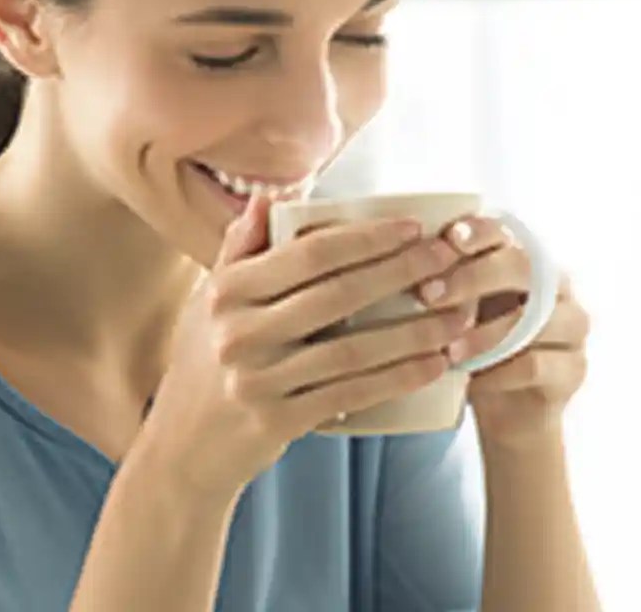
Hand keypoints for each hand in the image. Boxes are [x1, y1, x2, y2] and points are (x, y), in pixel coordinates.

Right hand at [135, 192, 467, 501]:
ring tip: (458, 316)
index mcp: (225, 292)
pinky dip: (397, 378)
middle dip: (401, 272)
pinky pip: (350, 394)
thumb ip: (240, 247)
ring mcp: (258, 381)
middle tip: (448, 259)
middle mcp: (238, 333)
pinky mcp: (278, 422)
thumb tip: (274, 195)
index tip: (412, 226)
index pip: (306, 253)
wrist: (182, 446)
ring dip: (413, 331)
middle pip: (336, 295)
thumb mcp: (208, 300)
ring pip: (352, 350)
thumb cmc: (204, 361)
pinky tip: (433, 365)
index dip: (364, 237)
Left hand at [416, 215, 589, 449]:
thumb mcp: (455, 312)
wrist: (508, 410)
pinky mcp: (573, 369)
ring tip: (446, 351)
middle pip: (523, 267)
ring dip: (483, 335)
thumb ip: (439, 282)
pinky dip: (497, 373)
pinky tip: (470, 381)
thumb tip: (390, 256)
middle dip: (473, 277)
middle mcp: (556, 285)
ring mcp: (572, 326)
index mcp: (524, 260)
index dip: (478, 232)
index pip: (505, 231)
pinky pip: (536, 365)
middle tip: (428, 295)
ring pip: (531, 320)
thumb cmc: (473, 347)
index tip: (446, 239)